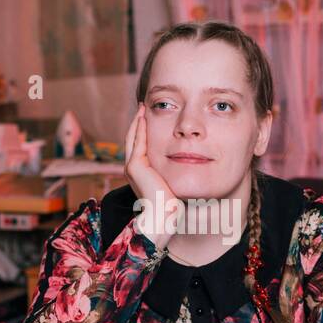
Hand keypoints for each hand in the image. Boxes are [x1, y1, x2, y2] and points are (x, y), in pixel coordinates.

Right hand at [123, 104, 180, 247]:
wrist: (165, 217)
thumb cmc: (173, 204)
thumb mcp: (173, 183)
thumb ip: (175, 172)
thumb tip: (191, 163)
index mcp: (141, 172)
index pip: (140, 145)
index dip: (143, 130)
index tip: (149, 116)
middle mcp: (132, 169)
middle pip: (133, 138)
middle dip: (138, 122)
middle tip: (143, 106)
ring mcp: (131, 167)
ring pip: (133, 137)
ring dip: (138, 121)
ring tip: (143, 107)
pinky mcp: (135, 166)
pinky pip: (138, 141)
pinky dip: (140, 127)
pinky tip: (145, 115)